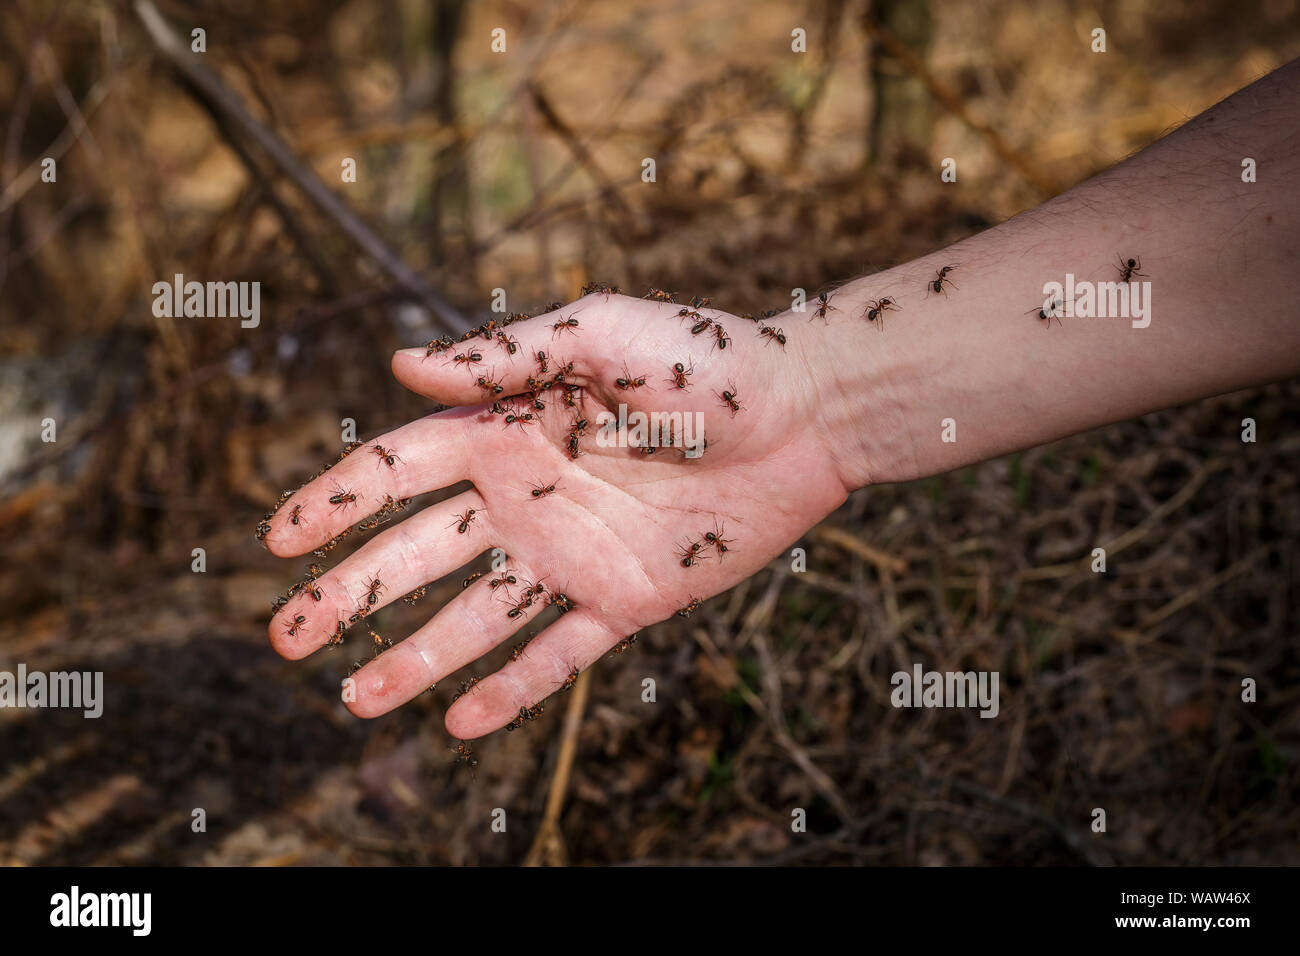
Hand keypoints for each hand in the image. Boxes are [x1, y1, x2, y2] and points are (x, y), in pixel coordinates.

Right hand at [263, 293, 854, 737]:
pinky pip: (558, 653)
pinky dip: (512, 690)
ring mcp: (573, 553)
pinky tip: (461, 725)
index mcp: (509, 428)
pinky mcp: (625, 598)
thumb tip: (400, 366)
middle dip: (350, 594)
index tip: (276, 540)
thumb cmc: (707, 358)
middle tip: (286, 638)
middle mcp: (527, 496)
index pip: (399, 470)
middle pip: (418, 555)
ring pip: (476, 618)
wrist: (808, 415)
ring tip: (354, 703)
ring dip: (414, 660)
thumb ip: (506, 355)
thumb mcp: (602, 334)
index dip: (334, 502)